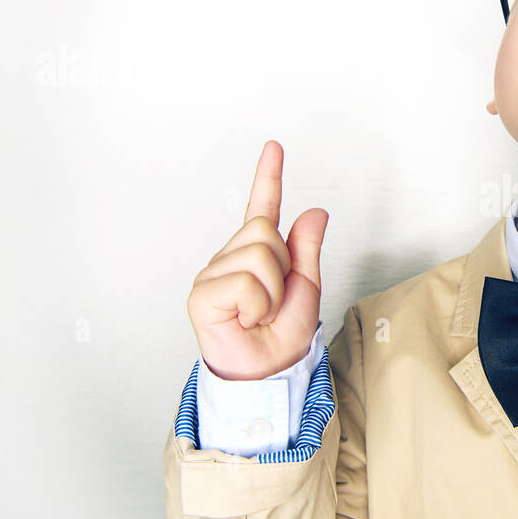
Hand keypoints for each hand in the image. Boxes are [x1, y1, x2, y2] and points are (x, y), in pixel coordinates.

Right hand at [186, 140, 328, 380]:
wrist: (268, 371)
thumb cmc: (281, 335)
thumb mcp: (306, 287)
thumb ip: (307, 248)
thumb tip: (315, 211)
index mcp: (256, 254)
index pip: (262, 208)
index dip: (268, 176)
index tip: (274, 147)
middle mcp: (230, 258)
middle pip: (265, 231)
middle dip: (282, 267)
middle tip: (273, 300)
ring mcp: (213, 274)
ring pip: (259, 255)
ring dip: (272, 291)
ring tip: (261, 313)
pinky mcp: (202, 294)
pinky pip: (245, 281)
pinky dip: (258, 304)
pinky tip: (247, 319)